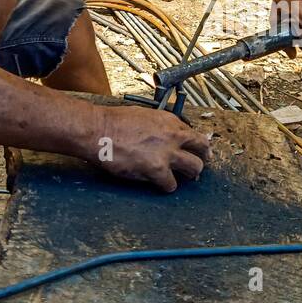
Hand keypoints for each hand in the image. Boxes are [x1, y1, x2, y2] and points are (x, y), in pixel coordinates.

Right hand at [89, 105, 212, 191]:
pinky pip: (171, 184)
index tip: (197, 151)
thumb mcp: (144, 116)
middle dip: (202, 159)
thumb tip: (167, 136)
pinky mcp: (157, 170)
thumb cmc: (113, 123)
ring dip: (190, 175)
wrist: (99, 130)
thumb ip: (160, 127)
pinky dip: (167, 186)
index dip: (197, 145)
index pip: (195, 134)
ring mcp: (167, 153)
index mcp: (170, 121)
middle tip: (197, 167)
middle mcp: (173, 135)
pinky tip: (160, 185)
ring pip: (195, 168)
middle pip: (203, 150)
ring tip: (183, 178)